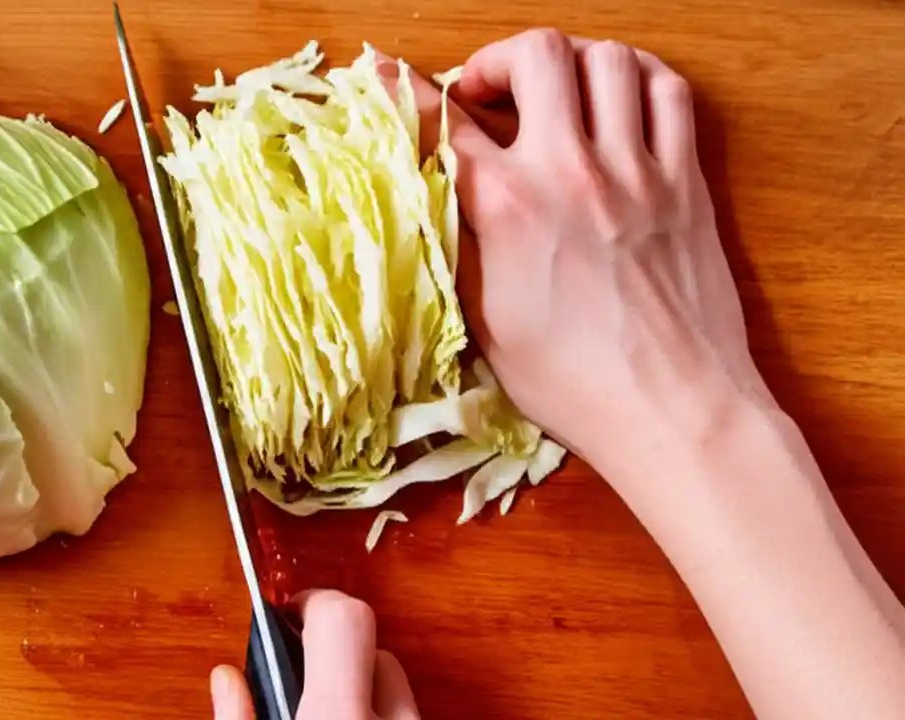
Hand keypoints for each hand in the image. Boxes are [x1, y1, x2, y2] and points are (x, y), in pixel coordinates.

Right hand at [209, 589, 418, 719]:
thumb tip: (227, 679)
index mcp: (336, 718)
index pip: (343, 616)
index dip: (314, 604)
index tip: (289, 617)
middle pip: (377, 652)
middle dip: (339, 658)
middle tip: (302, 689)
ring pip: (399, 691)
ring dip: (365, 694)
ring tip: (328, 719)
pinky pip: (407, 716)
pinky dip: (381, 718)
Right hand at [393, 30, 774, 478]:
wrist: (672, 409)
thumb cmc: (572, 383)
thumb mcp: (483, 320)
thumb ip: (456, 244)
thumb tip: (433, 195)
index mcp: (509, 210)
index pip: (442, 123)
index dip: (402, 88)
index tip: (383, 70)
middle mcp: (571, 172)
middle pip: (536, 54)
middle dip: (499, 59)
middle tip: (488, 93)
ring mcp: (637, 170)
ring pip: (608, 59)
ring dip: (570, 64)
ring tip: (554, 94)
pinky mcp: (685, 181)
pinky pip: (669, 91)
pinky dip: (638, 79)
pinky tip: (617, 103)